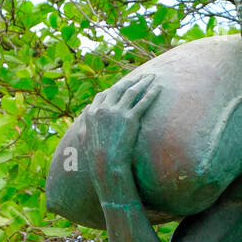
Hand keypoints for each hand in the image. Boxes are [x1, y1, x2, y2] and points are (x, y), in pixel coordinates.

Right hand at [82, 72, 158, 193]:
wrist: (106, 165)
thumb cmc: (95, 157)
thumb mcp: (83, 137)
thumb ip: (82, 122)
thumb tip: (85, 112)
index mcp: (92, 112)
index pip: (104, 95)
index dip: (114, 90)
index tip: (122, 87)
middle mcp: (104, 109)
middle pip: (119, 88)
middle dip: (131, 80)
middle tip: (141, 76)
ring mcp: (117, 112)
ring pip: (132, 92)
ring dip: (143, 82)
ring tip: (152, 77)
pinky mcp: (130, 119)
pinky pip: (143, 102)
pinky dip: (151, 93)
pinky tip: (158, 87)